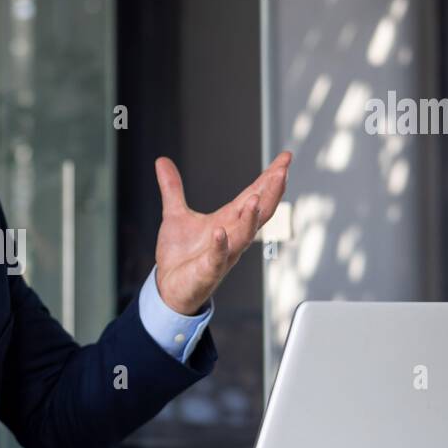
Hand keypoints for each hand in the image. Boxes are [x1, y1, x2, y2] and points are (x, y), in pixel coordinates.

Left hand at [152, 151, 291, 314]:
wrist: (170, 288)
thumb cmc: (181, 256)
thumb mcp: (175, 215)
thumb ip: (172, 188)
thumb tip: (163, 162)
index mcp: (228, 221)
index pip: (255, 195)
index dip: (270, 177)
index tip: (285, 159)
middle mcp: (232, 236)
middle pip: (259, 213)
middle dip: (272, 193)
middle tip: (282, 172)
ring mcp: (223, 254)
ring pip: (244, 236)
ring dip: (251, 217)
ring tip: (256, 198)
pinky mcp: (208, 271)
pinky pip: (217, 258)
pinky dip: (220, 245)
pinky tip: (220, 232)